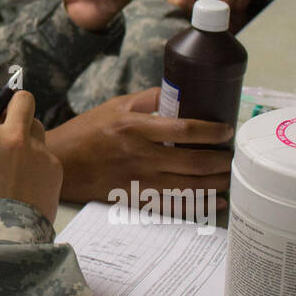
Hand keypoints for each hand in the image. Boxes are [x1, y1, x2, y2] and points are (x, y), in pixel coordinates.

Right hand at [0, 84, 61, 222]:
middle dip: (17, 104)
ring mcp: (36, 150)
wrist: (6, 236)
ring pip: (36, 125)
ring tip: (18, 160)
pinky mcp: (53, 164)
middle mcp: (12, 138)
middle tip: (11, 120)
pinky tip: (28, 180)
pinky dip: (37, 161)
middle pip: (23, 98)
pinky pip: (45, 152)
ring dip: (27, 134)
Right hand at [45, 87, 233, 208]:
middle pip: (193, 161)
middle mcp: (140, 155)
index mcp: (136, 127)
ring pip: (189, 185)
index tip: (227, 130)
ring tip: (231, 177)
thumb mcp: (114, 106)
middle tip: (234, 156)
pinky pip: (174, 204)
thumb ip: (147, 99)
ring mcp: (138, 180)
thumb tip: (178, 92)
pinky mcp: (135, 198)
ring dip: (216, 183)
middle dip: (221, 160)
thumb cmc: (86, 131)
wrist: (61, 162)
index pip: (185, 129)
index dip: (212, 131)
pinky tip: (215, 201)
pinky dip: (199, 204)